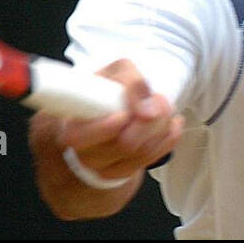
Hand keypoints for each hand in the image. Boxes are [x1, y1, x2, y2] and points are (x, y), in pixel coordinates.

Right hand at [29, 58, 183, 218]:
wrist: (112, 104)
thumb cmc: (108, 87)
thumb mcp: (117, 71)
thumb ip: (131, 82)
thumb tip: (148, 111)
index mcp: (72, 127)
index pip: (83, 138)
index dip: (106, 128)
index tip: (124, 114)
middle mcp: (85, 153)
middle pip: (124, 145)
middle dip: (149, 120)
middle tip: (158, 98)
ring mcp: (105, 166)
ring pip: (142, 152)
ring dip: (162, 126)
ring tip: (163, 105)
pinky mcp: (125, 171)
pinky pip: (154, 158)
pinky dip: (168, 138)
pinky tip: (171, 123)